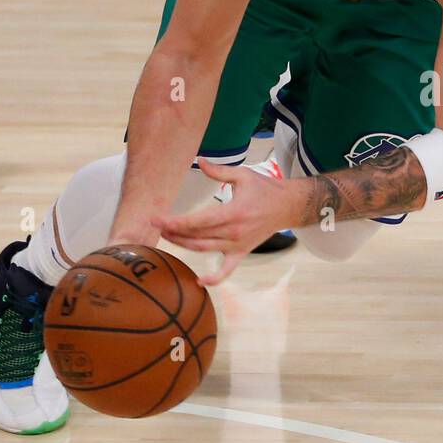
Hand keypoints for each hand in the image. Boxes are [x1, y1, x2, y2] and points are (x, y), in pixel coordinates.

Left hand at [153, 158, 295, 283]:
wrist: (287, 206)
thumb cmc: (264, 189)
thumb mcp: (243, 175)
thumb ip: (219, 171)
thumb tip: (199, 161)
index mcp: (233, 212)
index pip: (198, 221)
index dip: (176, 222)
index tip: (158, 219)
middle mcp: (234, 232)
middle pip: (197, 236)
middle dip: (174, 232)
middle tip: (155, 226)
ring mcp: (237, 245)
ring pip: (205, 249)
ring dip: (183, 246)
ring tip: (166, 237)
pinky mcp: (241, 253)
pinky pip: (227, 270)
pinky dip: (214, 278)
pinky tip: (198, 281)